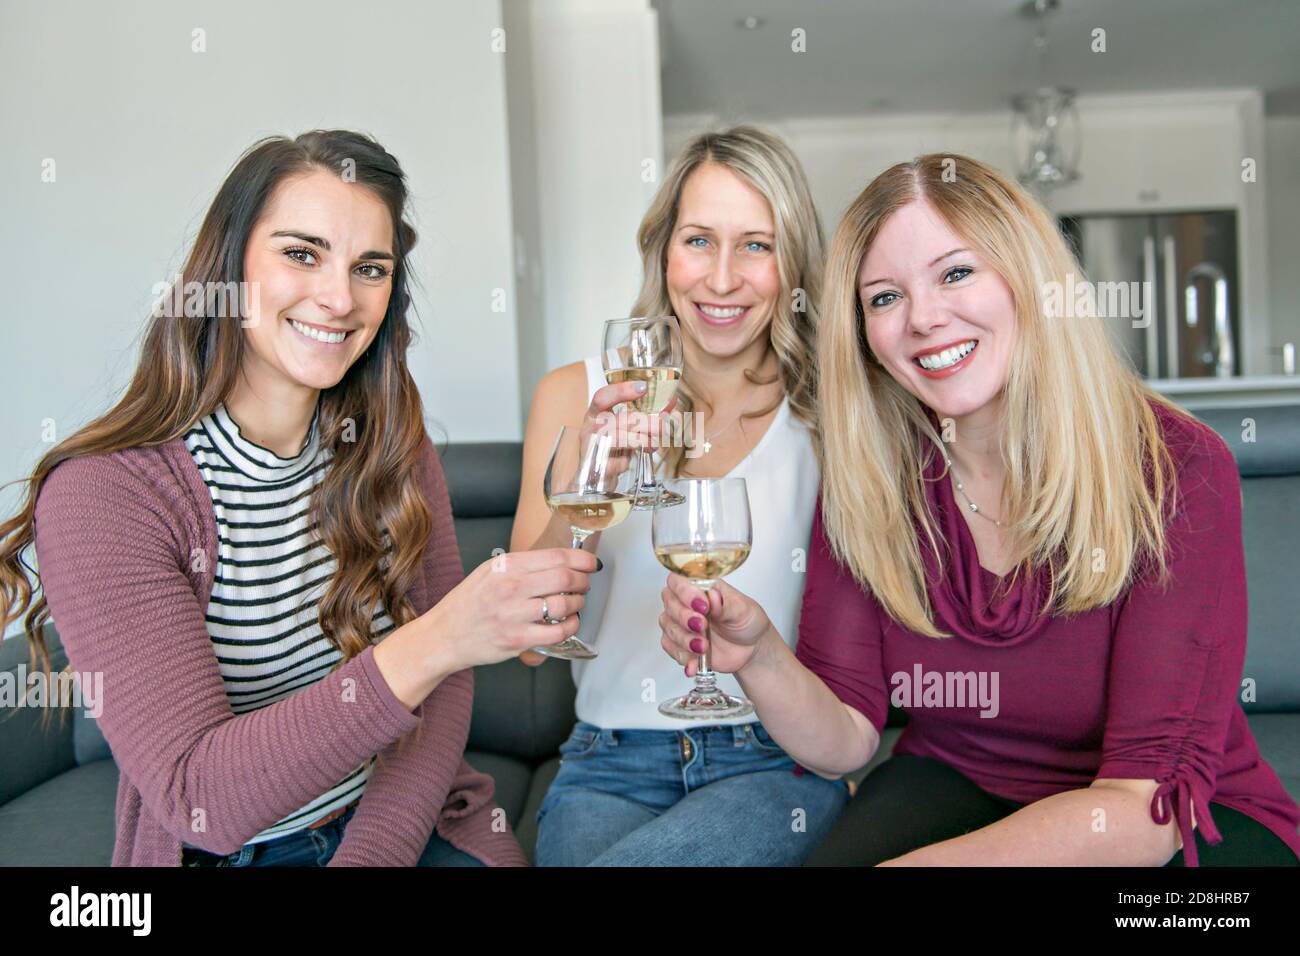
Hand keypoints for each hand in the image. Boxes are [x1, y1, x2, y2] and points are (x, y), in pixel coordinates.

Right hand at [432, 548, 596, 670]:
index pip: (556, 556)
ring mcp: (514, 614)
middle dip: (583, 581)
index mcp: (506, 566)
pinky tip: (569, 623)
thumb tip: (558, 563)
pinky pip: (558, 632)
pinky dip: (571, 626)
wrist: (444, 635)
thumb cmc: (468, 603)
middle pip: (565, 578)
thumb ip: (520, 565)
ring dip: (579, 603)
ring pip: (565, 604)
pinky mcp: (518, 640)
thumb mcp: (489, 572)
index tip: (591, 564)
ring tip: (576, 603)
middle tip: (585, 584)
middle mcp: (511, 587)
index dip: (582, 559)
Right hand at [583, 380, 678, 464]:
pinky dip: (626, 462)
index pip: (603, 396)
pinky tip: (630, 461)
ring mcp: (590, 448)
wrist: (593, 478)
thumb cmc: (611, 449)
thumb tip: (670, 404)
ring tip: (653, 444)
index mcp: (595, 414)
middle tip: (663, 426)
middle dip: (646, 421)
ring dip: (641, 440)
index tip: (643, 387)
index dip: (621, 390)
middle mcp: (590, 428)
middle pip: (618, 419)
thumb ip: (646, 417)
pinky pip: (615, 462)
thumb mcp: (626, 430)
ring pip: (617, 438)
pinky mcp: (595, 468)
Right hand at [658, 575, 770, 675]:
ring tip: (704, 646)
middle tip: (703, 626)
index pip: (679, 581)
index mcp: (701, 587)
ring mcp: (681, 624)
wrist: (750, 648)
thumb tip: (712, 597)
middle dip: (684, 617)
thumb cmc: (746, 621)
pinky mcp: (680, 644)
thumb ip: (726, 605)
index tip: (703, 605)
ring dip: (685, 639)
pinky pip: (671, 648)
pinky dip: (683, 656)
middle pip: (670, 603)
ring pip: (669, 627)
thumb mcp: (744, 609)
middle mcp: (686, 603)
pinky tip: (694, 662)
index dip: (685, 592)